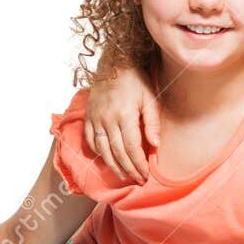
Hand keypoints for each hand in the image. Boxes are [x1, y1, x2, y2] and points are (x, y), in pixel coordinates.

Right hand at [84, 64, 159, 183]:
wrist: (114, 63)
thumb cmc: (136, 80)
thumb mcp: (150, 99)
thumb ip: (152, 123)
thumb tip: (155, 146)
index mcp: (124, 115)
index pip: (132, 148)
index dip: (138, 165)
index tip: (145, 175)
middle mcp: (107, 119)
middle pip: (117, 153)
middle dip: (128, 169)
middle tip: (137, 180)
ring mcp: (95, 118)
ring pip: (102, 150)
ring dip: (113, 166)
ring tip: (123, 176)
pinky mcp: (88, 116)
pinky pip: (90, 139)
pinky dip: (98, 152)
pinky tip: (107, 160)